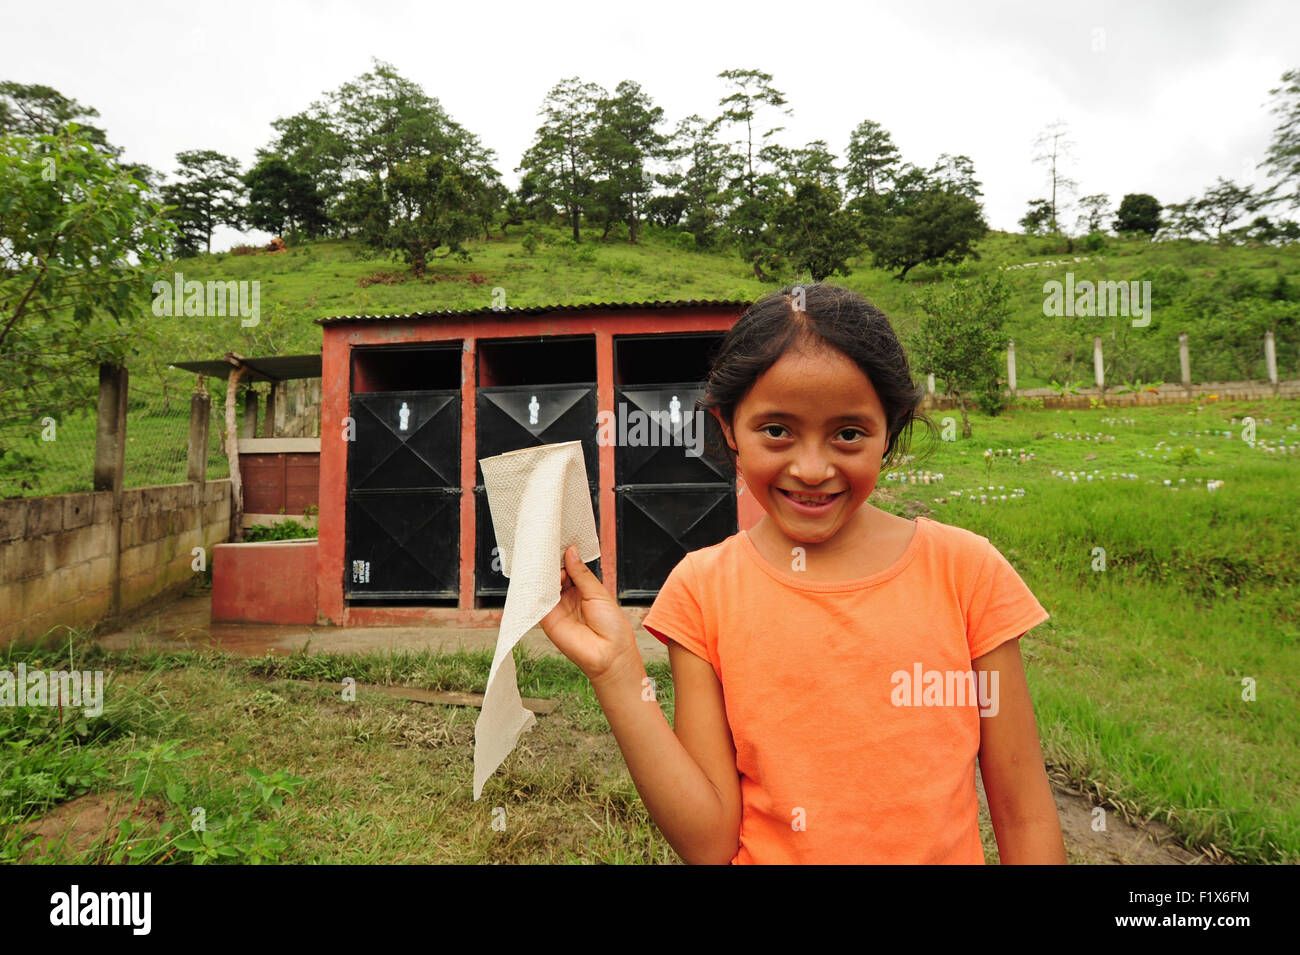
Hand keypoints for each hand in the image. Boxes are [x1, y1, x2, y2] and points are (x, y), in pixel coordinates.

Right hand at [539, 545, 639, 683]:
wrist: (610, 655)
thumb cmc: (612, 626)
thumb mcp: (598, 593)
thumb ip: (581, 573)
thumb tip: (570, 551)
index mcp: (582, 589)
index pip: (568, 567)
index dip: (563, 555)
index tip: (559, 540)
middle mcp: (567, 597)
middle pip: (554, 574)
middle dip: (551, 561)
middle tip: (547, 544)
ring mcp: (556, 607)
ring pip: (544, 585)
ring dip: (543, 572)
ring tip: (543, 558)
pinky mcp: (547, 619)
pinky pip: (537, 601)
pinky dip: (535, 588)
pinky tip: (538, 576)